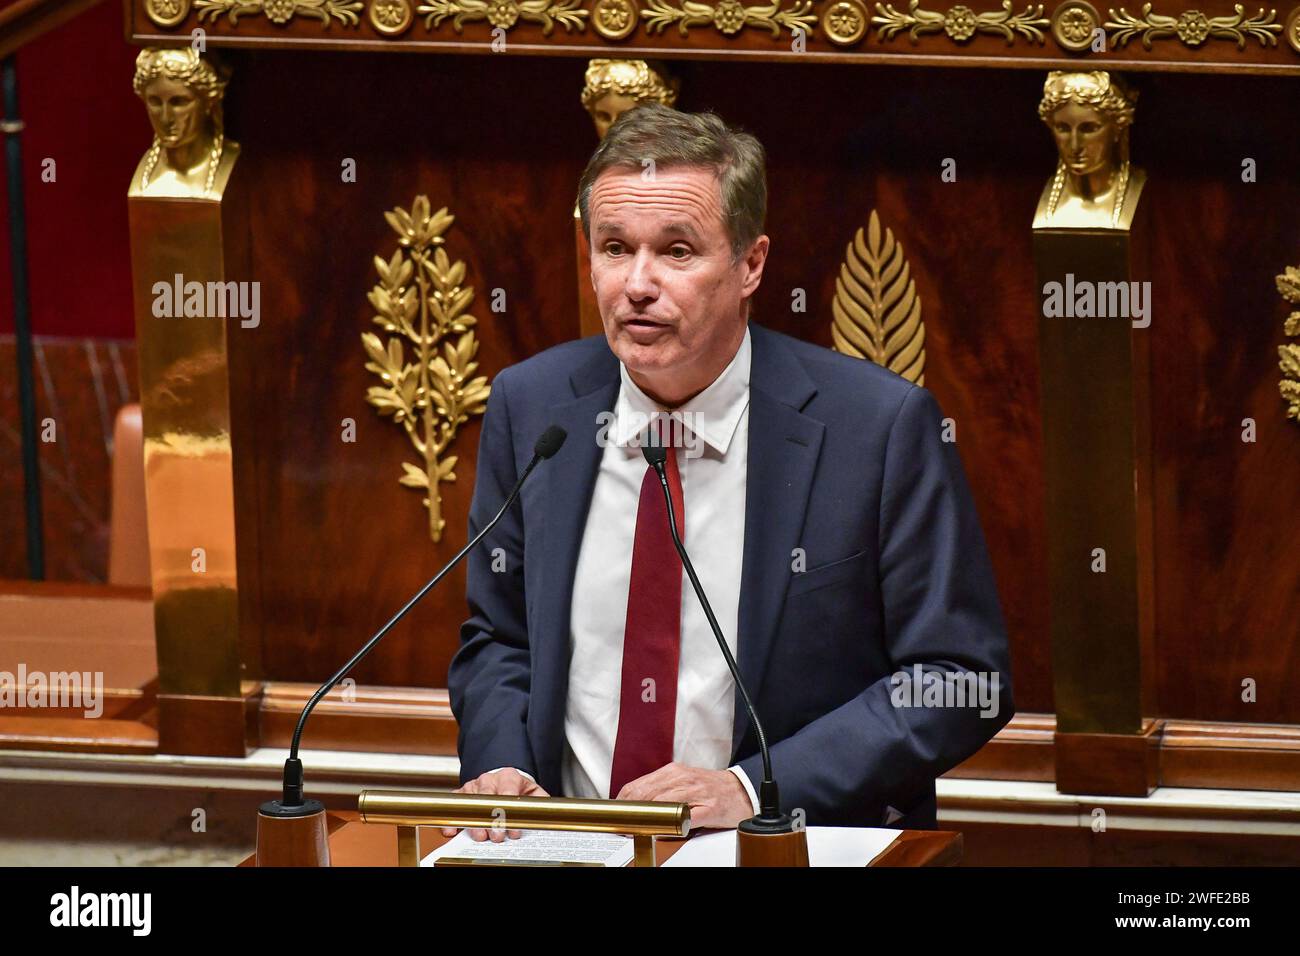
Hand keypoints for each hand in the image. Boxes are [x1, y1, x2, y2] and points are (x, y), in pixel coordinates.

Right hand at [439, 768, 550, 842]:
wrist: (504, 780)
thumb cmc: (519, 789)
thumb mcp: (534, 793)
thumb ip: (540, 802)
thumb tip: (548, 815)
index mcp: (509, 776)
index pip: (508, 792)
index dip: (510, 813)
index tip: (514, 830)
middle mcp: (489, 779)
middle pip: (487, 798)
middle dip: (492, 820)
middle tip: (497, 837)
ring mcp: (474, 786)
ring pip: (470, 802)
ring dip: (474, 822)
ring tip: (480, 837)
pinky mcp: (463, 794)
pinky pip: (455, 805)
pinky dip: (453, 819)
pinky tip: (453, 831)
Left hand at [615, 762, 753, 829]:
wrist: (740, 790)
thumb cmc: (708, 788)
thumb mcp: (681, 782)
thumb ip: (659, 790)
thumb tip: (632, 805)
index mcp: (673, 772)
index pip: (638, 786)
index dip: (624, 802)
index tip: (617, 815)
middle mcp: (683, 779)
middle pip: (647, 794)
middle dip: (632, 812)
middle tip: (624, 826)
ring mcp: (697, 793)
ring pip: (663, 804)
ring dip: (649, 818)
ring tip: (639, 830)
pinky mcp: (710, 808)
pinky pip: (687, 818)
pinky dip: (674, 825)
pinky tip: (666, 831)